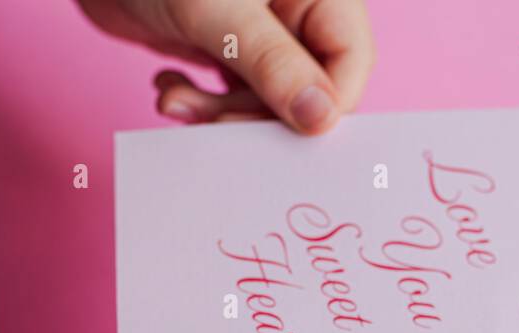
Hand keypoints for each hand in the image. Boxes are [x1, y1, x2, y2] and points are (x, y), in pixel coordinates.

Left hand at [77, 0, 375, 132]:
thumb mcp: (217, 10)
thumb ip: (273, 63)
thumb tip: (322, 118)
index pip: (349, 59)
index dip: (326, 104)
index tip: (291, 134)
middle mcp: (293, 10)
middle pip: (307, 90)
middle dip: (259, 116)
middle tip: (216, 126)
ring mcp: (258, 31)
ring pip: (265, 102)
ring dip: (221, 116)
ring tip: (176, 104)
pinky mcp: (222, 48)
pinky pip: (229, 97)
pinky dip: (200, 106)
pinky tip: (169, 90)